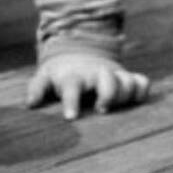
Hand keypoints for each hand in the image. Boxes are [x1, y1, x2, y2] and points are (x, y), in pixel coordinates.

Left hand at [26, 52, 149, 119]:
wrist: (78, 54)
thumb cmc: (60, 74)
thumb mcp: (45, 77)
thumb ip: (37, 89)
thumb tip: (30, 105)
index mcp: (74, 76)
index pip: (72, 86)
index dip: (72, 101)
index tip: (71, 118)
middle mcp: (95, 73)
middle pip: (107, 78)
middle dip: (108, 93)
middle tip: (102, 109)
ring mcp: (113, 74)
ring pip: (126, 80)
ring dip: (124, 93)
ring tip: (117, 107)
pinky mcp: (126, 78)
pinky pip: (142, 81)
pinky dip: (142, 89)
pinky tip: (138, 99)